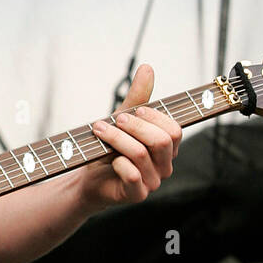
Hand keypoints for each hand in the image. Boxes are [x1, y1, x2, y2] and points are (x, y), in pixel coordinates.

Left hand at [81, 63, 181, 211]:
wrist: (88, 179)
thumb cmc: (108, 149)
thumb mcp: (122, 120)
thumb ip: (137, 97)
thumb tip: (147, 68)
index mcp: (166, 148)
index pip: (174, 130)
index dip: (154, 117)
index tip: (134, 110)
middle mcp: (164, 166)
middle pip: (162, 140)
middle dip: (135, 126)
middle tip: (115, 120)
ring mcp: (152, 182)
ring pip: (142, 154)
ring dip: (117, 139)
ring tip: (100, 131)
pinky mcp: (136, 194)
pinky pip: (132, 175)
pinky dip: (118, 163)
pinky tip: (109, 160)